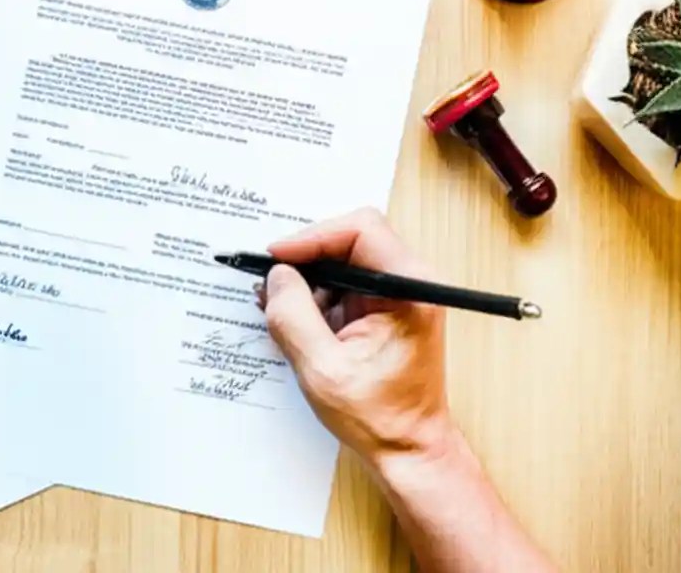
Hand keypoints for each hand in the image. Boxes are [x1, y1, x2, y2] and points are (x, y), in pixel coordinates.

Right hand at [260, 208, 449, 466]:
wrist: (409, 450)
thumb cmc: (379, 417)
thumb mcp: (322, 369)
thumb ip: (294, 316)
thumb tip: (276, 276)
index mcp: (409, 290)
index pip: (360, 230)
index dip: (312, 237)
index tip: (277, 259)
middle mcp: (409, 284)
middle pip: (349, 241)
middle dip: (304, 261)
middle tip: (270, 285)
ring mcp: (397, 296)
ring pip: (342, 262)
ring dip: (307, 282)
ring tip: (277, 310)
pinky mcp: (383, 310)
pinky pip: (343, 286)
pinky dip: (315, 299)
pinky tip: (294, 323)